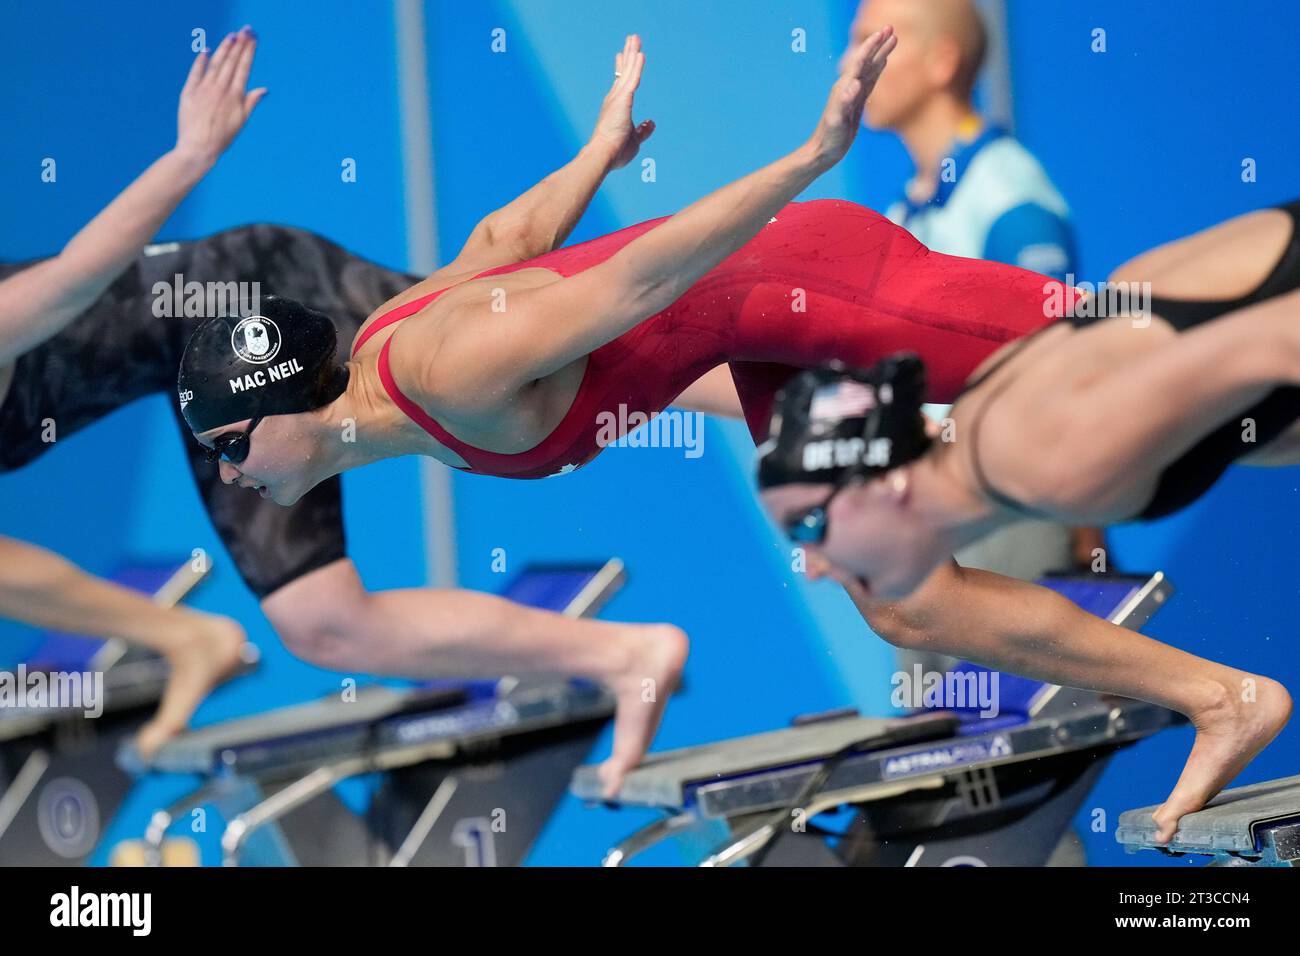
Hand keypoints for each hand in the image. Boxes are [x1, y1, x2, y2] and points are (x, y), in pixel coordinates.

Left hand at [175, 26, 267, 165]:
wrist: (198, 148)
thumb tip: (263, 88)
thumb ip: (251, 102)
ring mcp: (204, 89)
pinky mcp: (189, 92)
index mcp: (235, 96)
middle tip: (245, 30)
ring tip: (231, 36)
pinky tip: (207, 51)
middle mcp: (220, 89)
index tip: (253, 38)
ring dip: (224, 48)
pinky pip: (196, 72)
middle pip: (231, 61)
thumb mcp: (241, 122)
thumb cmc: (222, 138)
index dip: (249, 51)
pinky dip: (201, 60)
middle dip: (239, 44)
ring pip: (216, 63)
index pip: (244, 68)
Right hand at [589, 35, 654, 169]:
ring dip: (632, 52)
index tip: (622, 56)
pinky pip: (633, 79)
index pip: (620, 83)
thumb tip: (652, 123)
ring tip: (635, 37)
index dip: (622, 68)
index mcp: (616, 107)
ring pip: (628, 70)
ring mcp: (617, 98)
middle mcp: (614, 98)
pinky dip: (637, 66)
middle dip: (628, 54)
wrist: (604, 155)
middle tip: (631, 39)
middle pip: (624, 71)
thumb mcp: (635, 139)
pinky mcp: (623, 100)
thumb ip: (643, 130)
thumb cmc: (616, 151)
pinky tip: (641, 54)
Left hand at [806, 26, 894, 169]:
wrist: (823, 151)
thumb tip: (855, 84)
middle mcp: (848, 87)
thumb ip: (844, 102)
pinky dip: (878, 69)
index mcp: (844, 87)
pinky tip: (883, 64)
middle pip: (866, 60)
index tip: (885, 32)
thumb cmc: (829, 138)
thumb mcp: (836, 121)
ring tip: (893, 40)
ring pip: (870, 68)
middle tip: (892, 28)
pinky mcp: (856, 102)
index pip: (860, 61)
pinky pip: (870, 81)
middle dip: (878, 44)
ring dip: (881, 53)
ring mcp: (853, 94)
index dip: (872, 45)